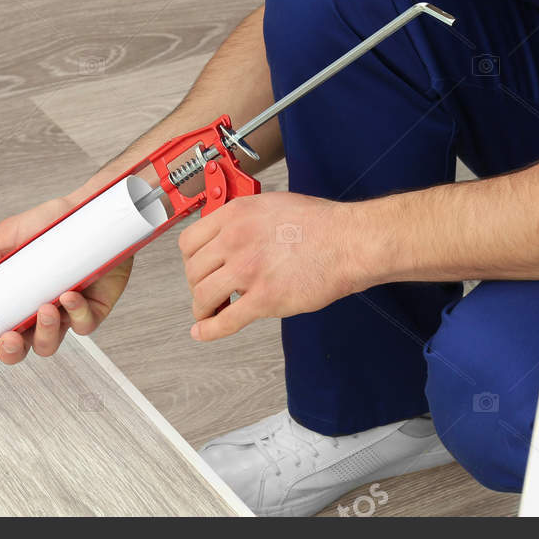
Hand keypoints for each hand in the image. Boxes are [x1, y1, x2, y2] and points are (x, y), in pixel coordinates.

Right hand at [0, 187, 131, 387]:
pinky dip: (77, 314)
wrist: (91, 210)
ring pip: (50, 344)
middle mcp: (38, 313)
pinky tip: (69, 296)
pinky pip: (84, 325)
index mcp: (15, 303)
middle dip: (11, 353)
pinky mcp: (93, 310)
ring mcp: (65, 314)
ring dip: (45, 333)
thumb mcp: (9, 235)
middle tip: (8, 338)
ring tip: (45, 308)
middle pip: (20, 350)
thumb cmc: (51, 223)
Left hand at [178, 191, 366, 341]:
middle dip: (197, 285)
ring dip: (203, 309)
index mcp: (235, 215)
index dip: (190, 260)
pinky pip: (225, 321)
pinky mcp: (264, 299)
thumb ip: (244, 221)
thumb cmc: (321, 224)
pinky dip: (209, 331)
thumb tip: (229, 235)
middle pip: (193, 271)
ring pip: (203, 296)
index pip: (189, 242)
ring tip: (211, 312)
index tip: (197, 268)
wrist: (349, 241)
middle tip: (208, 291)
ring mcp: (248, 271)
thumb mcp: (271, 205)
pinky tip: (203, 332)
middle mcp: (235, 240)